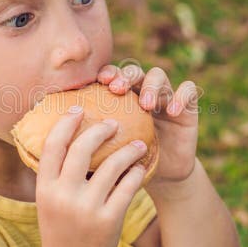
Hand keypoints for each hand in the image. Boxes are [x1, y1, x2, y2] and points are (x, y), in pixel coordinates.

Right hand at [36, 108, 147, 246]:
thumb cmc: (60, 232)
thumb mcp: (48, 202)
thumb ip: (54, 176)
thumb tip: (66, 140)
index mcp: (45, 189)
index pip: (53, 146)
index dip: (65, 123)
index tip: (78, 108)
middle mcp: (64, 196)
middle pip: (82, 149)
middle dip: (100, 130)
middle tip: (114, 123)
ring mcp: (87, 208)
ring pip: (111, 166)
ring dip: (127, 151)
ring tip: (139, 145)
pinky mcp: (109, 220)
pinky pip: (128, 187)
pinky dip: (136, 174)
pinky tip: (141, 168)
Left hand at [98, 63, 199, 183]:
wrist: (163, 176)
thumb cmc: (130, 162)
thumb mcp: (109, 151)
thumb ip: (90, 140)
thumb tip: (59, 141)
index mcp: (122, 98)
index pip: (114, 76)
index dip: (108, 73)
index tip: (99, 81)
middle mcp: (142, 93)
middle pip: (135, 71)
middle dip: (126, 75)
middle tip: (117, 88)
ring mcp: (165, 98)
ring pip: (159, 75)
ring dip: (151, 86)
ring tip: (145, 104)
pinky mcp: (187, 108)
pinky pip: (188, 91)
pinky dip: (181, 96)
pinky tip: (172, 111)